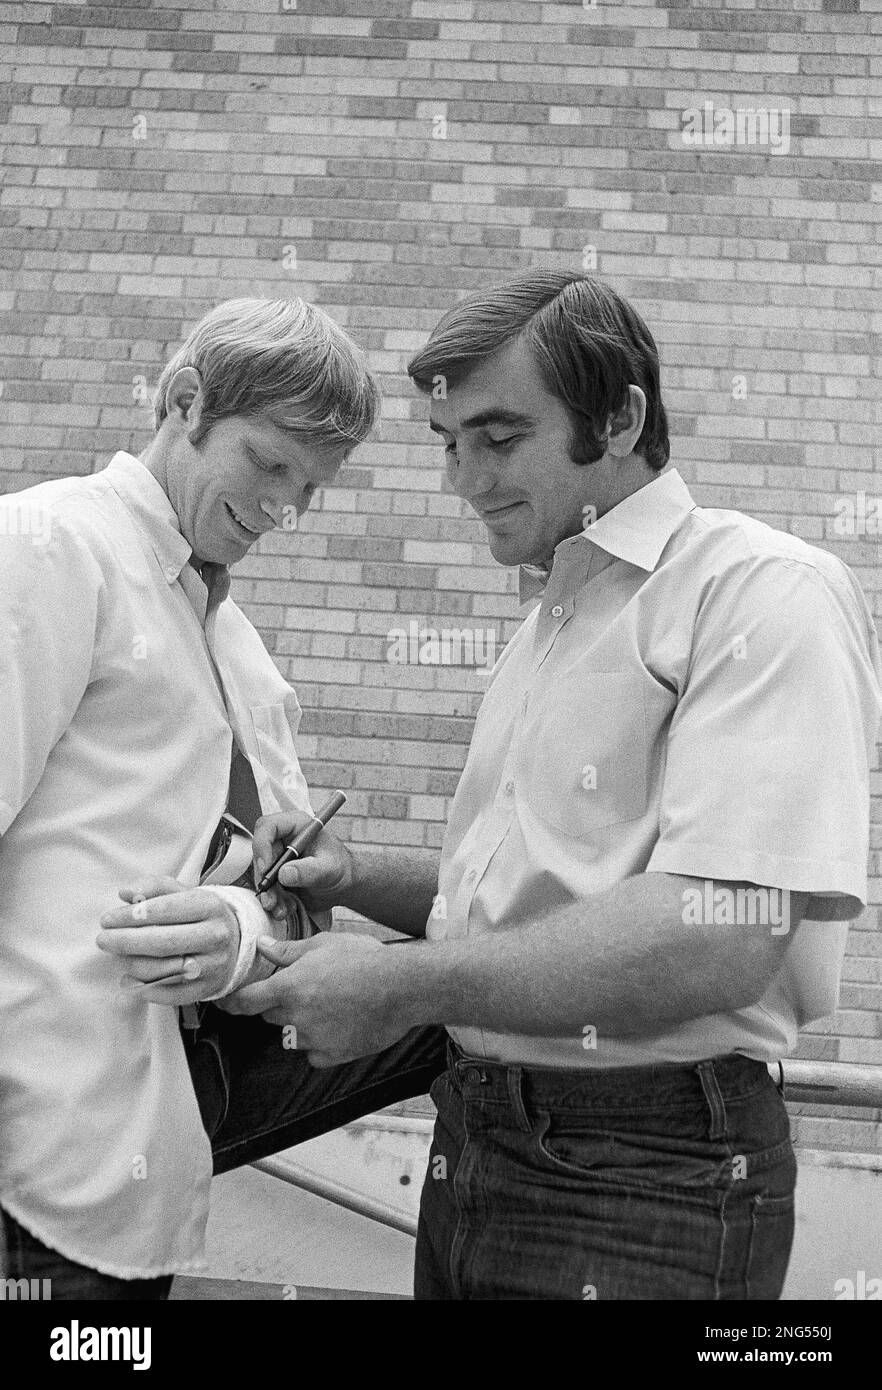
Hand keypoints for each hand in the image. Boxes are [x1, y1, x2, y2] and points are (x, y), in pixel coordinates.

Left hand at [97, 877, 240, 1004]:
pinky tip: (129, 979)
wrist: (235, 944)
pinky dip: (143, 989)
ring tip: (119, 956)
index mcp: (209, 906)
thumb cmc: (200, 916)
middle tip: (102, 940)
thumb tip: (125, 893)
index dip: (130, 915)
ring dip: (132, 963)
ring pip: (162, 970)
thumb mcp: (185, 893)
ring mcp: (212, 965)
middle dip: (125, 941)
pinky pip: (169, 994)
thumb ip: (155, 887)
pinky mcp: (207, 989)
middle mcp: (215, 936)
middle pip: (162, 942)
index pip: (164, 909)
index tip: (107, 919)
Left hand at [221, 932, 412, 1065]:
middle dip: (280, 1003)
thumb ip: (289, 951)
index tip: (226, 1001)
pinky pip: (313, 1052)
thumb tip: (263, 947)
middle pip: (270, 1015)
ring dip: (300, 1023)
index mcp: (289, 988)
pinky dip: (320, 1041)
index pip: (245, 1001)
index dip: (231, 1001)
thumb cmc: (365, 960)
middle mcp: (295, 1017)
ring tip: (329, 1004)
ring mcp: (312, 1039)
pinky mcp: (331, 1055)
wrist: (403, 988)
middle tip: (305, 988)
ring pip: (292, 1034)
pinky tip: (339, 1023)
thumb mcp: (324, 944)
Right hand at [252, 810, 354, 919]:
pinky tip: (285, 909)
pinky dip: (273, 900)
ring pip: (261, 874)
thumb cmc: (341, 868)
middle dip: (264, 878)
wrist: (343, 886)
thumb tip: (284, 874)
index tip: (266, 869)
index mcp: (296, 826)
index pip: (267, 827)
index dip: (262, 845)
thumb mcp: (328, 869)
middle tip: (270, 898)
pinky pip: (267, 887)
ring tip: (281, 909)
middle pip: (260, 853)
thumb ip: (309, 870)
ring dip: (268, 894)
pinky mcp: (277, 875)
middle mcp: (283, 840)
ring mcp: (278, 858)